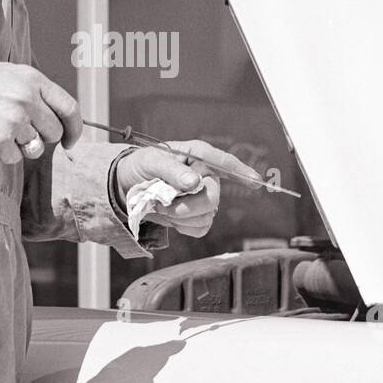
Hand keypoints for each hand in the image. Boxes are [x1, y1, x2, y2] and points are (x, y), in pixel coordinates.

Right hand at [0, 62, 81, 163]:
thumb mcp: (10, 75)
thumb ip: (36, 93)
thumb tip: (62, 119)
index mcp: (33, 80)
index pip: (70, 108)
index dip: (75, 128)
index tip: (70, 141)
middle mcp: (27, 99)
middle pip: (53, 132)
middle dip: (40, 136)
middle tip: (17, 128)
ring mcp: (13, 121)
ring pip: (35, 148)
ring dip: (20, 145)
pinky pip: (14, 158)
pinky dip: (3, 153)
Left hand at [114, 140, 262, 237]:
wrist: (126, 186)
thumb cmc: (140, 165)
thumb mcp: (150, 161)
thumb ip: (171, 170)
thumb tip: (194, 181)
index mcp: (196, 155)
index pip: (223, 162)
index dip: (241, 171)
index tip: (256, 182)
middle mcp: (203, 175)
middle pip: (213, 196)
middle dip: (189, 206)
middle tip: (164, 205)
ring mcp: (200, 196)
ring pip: (207, 215)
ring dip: (181, 217)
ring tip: (160, 207)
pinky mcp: (195, 215)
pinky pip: (201, 227)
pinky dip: (184, 228)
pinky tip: (171, 218)